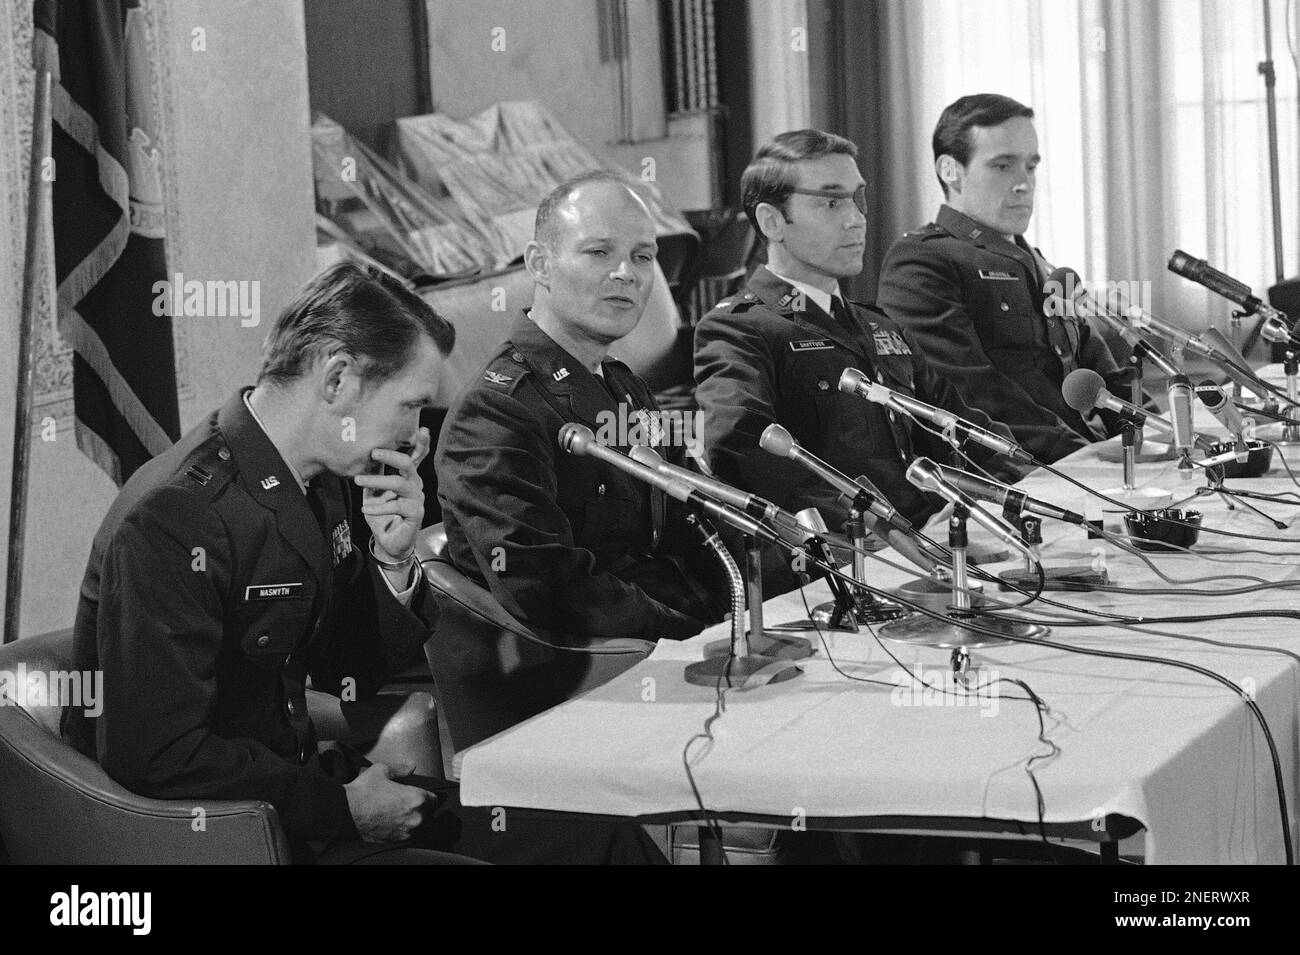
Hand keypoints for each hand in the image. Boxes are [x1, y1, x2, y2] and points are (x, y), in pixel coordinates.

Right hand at [344, 761, 429, 842]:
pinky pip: (407, 834)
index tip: (418, 793)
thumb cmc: (363, 791)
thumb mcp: (382, 770)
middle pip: (428, 813)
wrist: (344, 813)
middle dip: (420, 807)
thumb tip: (412, 766)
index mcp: (417, 799)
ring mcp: (406, 832)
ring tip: (398, 812)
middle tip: (406, 801)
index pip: (435, 799)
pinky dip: (403, 828)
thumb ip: (401, 769)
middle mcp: (416, 818)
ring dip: (412, 819)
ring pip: (418, 825)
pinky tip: (391, 821)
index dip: (427, 795)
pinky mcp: (396, 841)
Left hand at [354, 427, 429, 559]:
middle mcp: (416, 485)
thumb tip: (365, 453)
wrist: (388, 542)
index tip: (422, 429)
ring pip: (399, 483)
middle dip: (390, 456)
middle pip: (408, 464)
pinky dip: (378, 506)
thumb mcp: (374, 490)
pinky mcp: (416, 513)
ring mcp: (417, 499)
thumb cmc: (382, 514)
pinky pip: (396, 505)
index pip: (417, 456)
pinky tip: (366, 509)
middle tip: (372, 453)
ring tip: (357, 481)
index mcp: (408, 476)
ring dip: (377, 481)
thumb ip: (374, 473)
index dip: (421, 443)